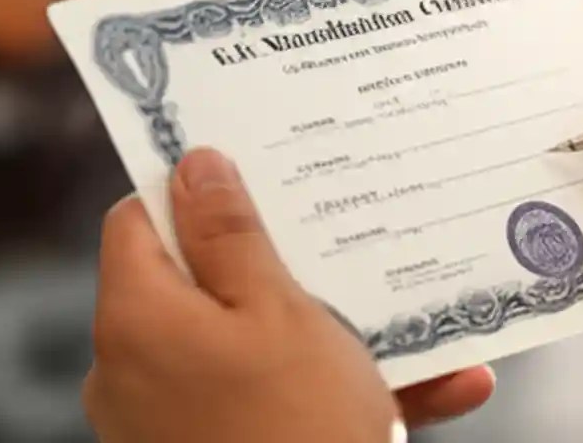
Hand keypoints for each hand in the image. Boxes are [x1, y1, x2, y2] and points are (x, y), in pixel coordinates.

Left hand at [83, 148, 493, 442]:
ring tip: (417, 318)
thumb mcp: (278, 311)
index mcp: (139, 319)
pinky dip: (350, 387)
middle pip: (205, 281)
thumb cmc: (298, 427)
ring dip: (342, 331)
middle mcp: (140, 367)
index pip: (139, 221)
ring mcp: (178, 415)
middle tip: (342, 235)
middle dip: (286, 261)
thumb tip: (195, 166)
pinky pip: (286, 397)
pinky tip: (443, 382)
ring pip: (260, 344)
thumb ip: (231, 235)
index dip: (192, 187)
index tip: (253, 165)